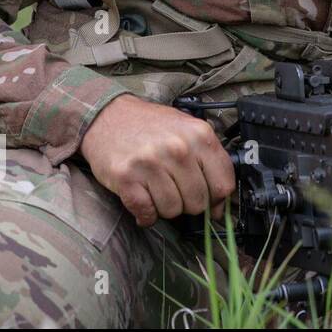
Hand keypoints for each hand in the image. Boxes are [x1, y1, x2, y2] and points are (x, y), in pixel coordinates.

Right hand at [80, 93, 236, 227]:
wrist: (108, 117)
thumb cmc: (152, 126)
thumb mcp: (189, 129)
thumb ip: (209, 159)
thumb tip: (221, 202)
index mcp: (200, 135)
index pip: (223, 184)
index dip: (219, 201)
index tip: (213, 205)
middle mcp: (178, 149)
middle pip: (198, 202)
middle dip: (189, 204)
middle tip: (177, 191)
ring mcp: (152, 163)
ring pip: (173, 210)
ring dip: (165, 208)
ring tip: (158, 190)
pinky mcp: (126, 178)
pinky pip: (147, 213)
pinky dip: (146, 215)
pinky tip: (144, 201)